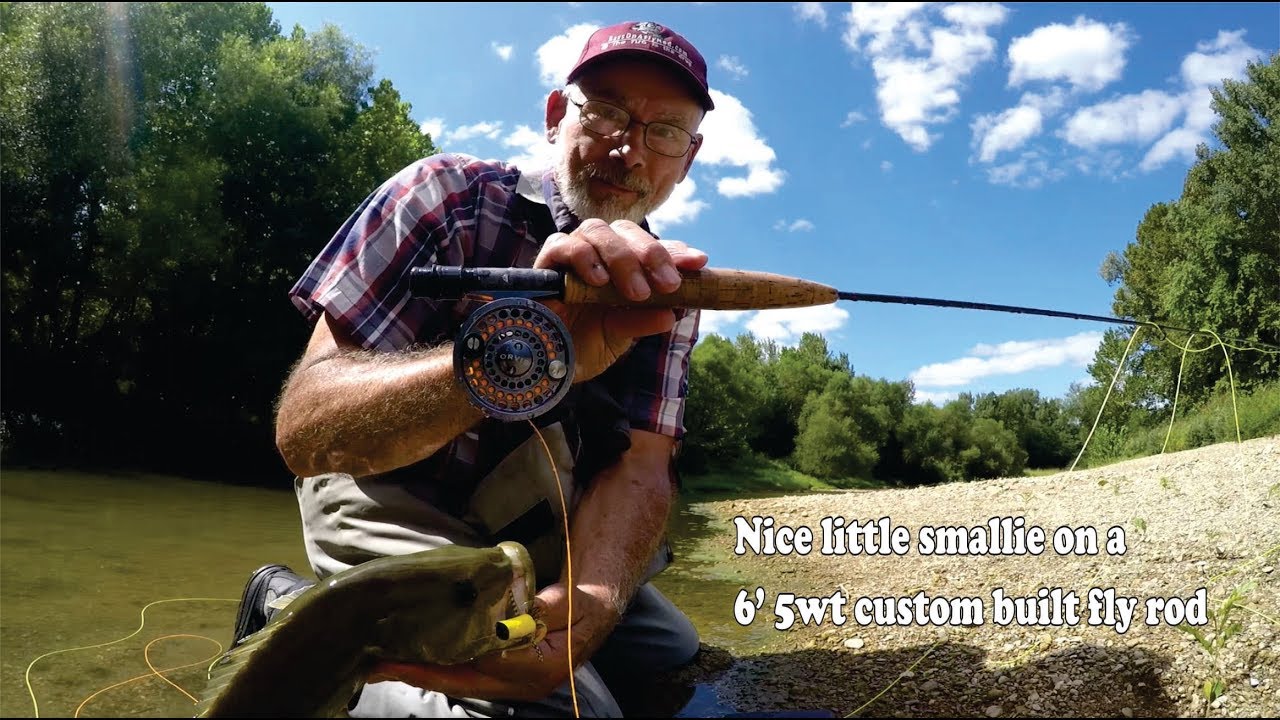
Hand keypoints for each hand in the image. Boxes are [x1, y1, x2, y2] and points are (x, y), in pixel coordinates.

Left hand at [366, 582, 620, 701]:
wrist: (598, 607)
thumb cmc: (588, 602)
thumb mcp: (575, 602)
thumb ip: (548, 607)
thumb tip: (516, 616)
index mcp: (538, 669)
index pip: (482, 665)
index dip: (443, 659)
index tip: (409, 650)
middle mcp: (520, 683)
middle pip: (460, 681)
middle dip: (418, 673)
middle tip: (376, 663)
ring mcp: (510, 680)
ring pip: (457, 679)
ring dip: (421, 670)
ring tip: (383, 660)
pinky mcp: (502, 670)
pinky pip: (463, 670)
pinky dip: (436, 663)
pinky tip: (412, 654)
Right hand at [533, 219, 708, 382]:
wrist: (545, 364)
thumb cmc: (584, 344)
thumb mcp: (620, 336)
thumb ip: (642, 321)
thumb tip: (673, 313)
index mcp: (622, 266)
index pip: (651, 248)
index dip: (676, 252)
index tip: (699, 263)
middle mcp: (599, 253)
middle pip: (627, 231)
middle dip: (652, 255)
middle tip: (669, 286)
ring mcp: (572, 254)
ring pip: (598, 231)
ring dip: (621, 258)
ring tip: (636, 292)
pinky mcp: (546, 261)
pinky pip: (563, 244)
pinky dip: (583, 257)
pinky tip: (598, 280)